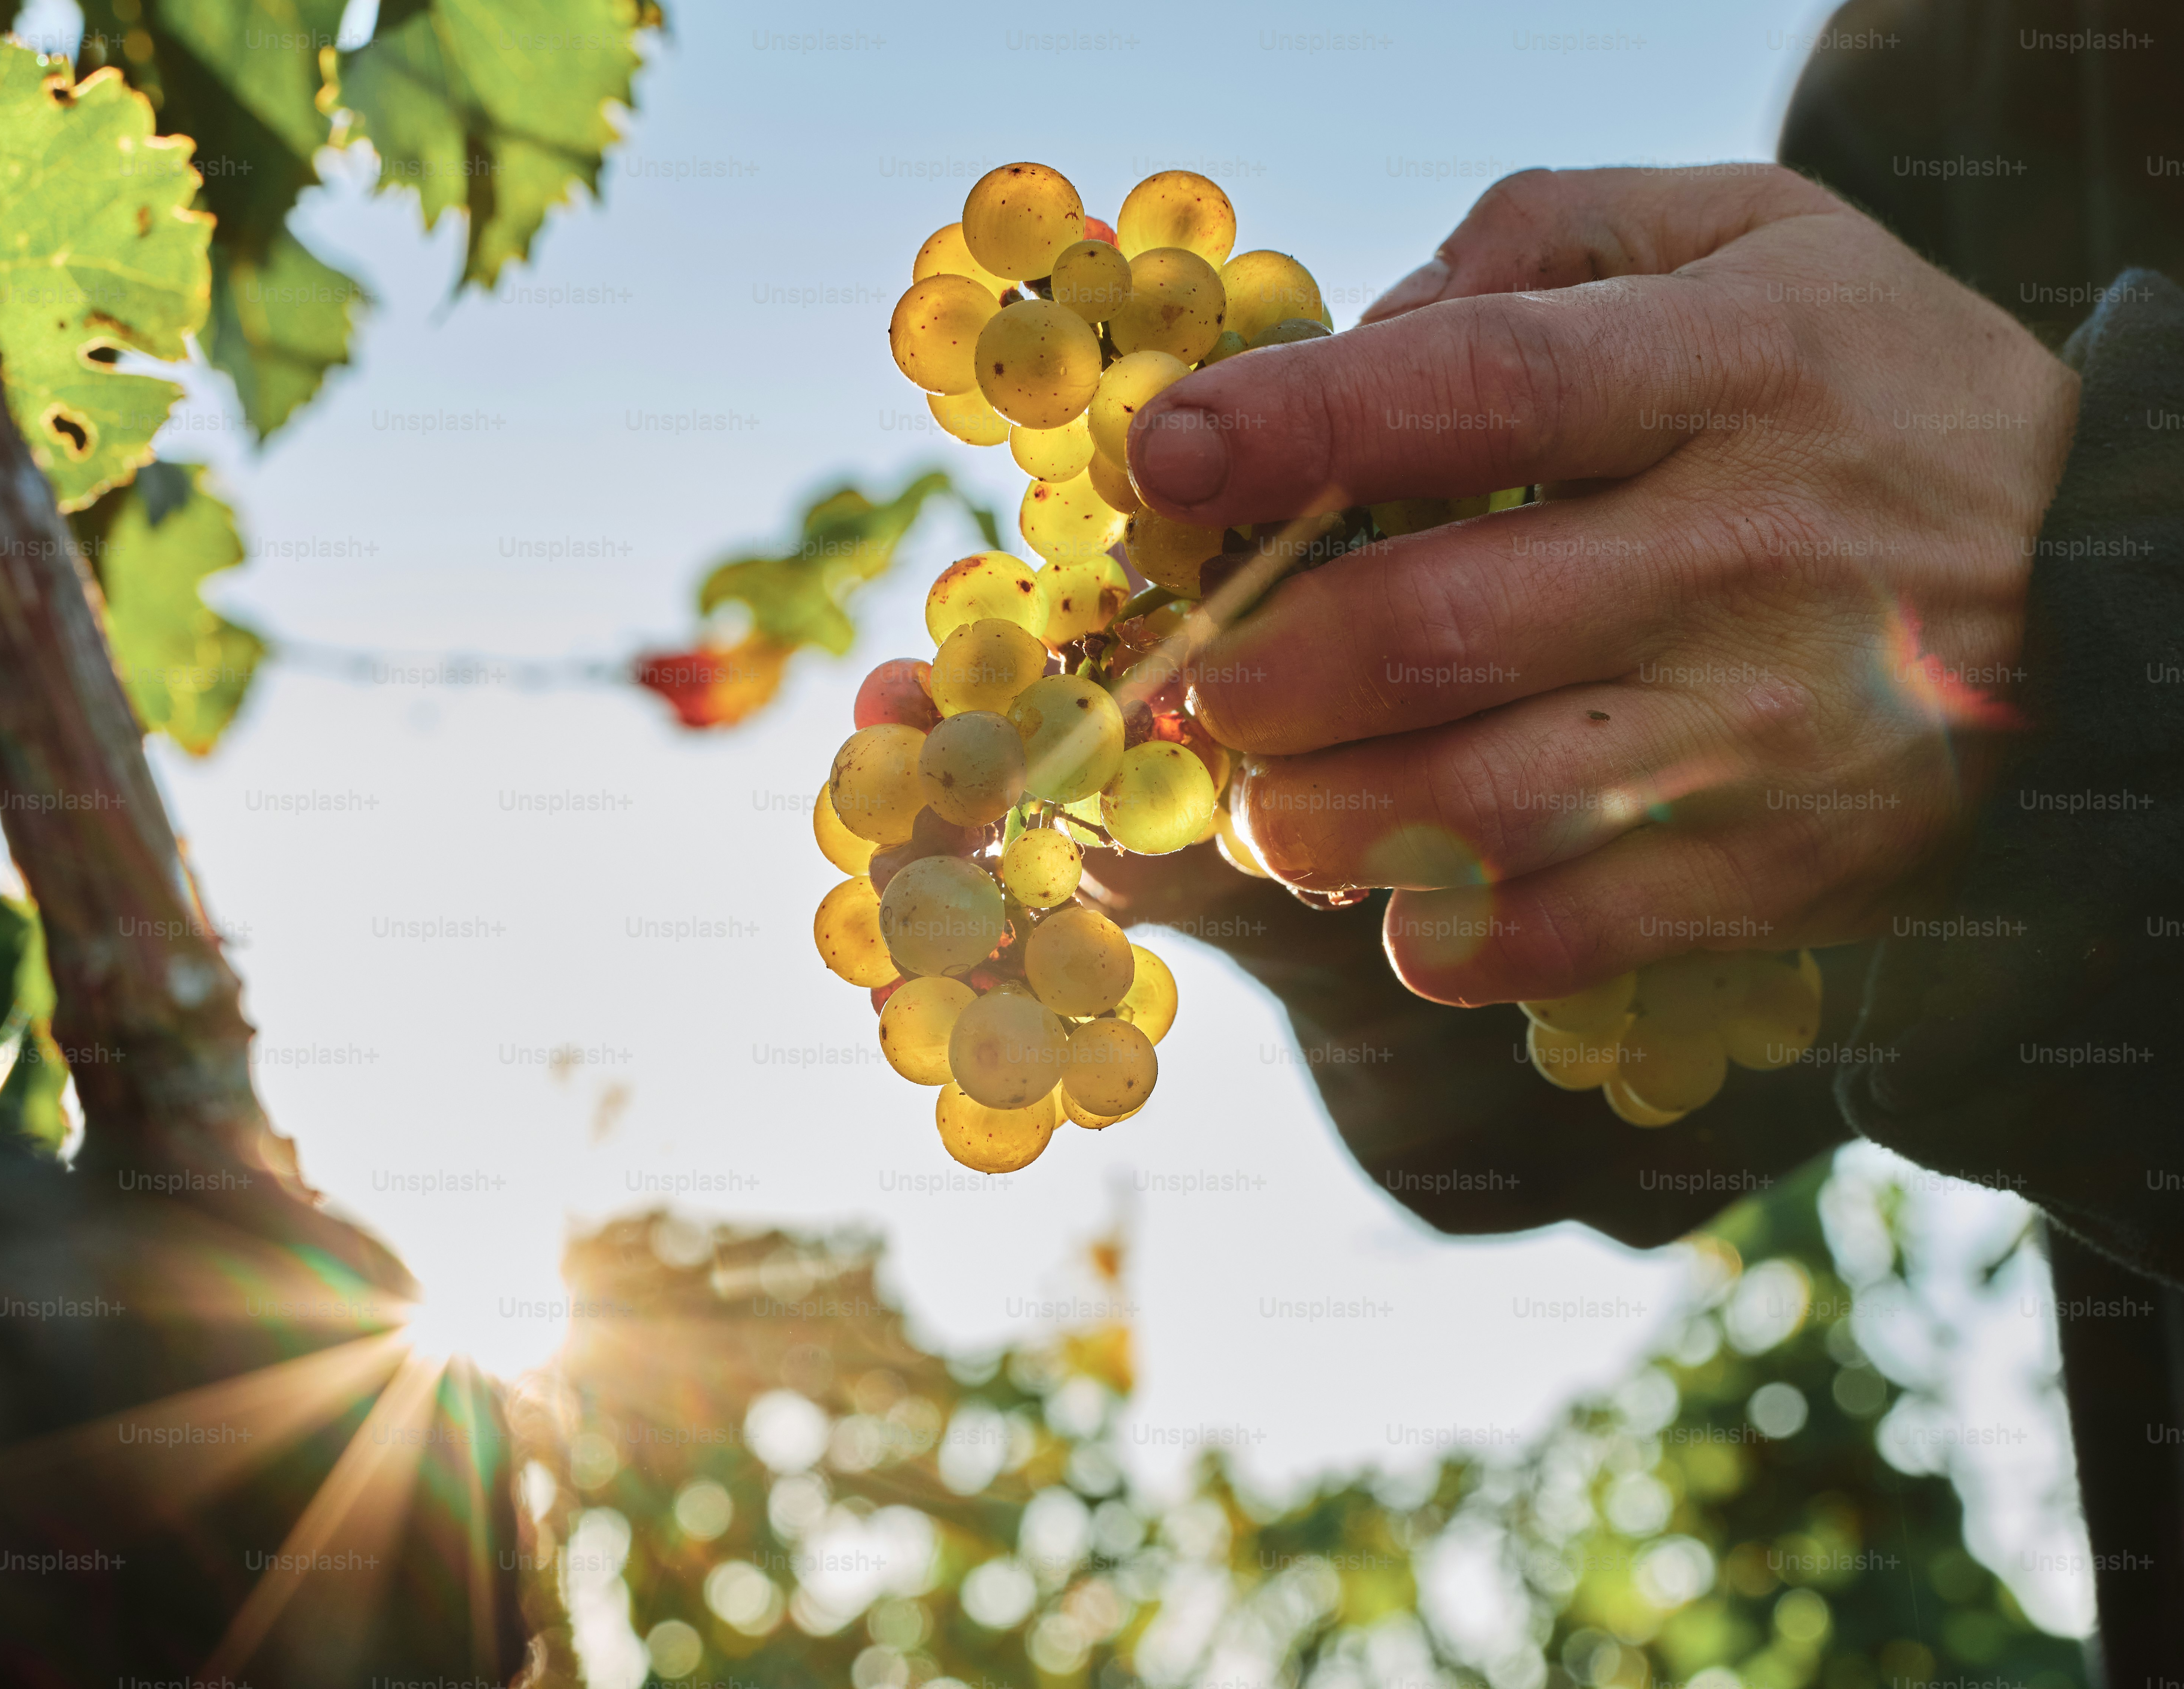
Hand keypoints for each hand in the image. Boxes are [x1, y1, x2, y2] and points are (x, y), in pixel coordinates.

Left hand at [1127, 165, 2080, 1006]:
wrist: (2101, 571)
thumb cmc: (1864, 390)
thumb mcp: (1742, 238)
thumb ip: (1530, 245)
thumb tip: (1344, 345)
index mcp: (1729, 372)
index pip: (1469, 394)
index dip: (1291, 430)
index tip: (1167, 456)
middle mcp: (1743, 561)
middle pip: (1420, 634)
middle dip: (1255, 676)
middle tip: (1203, 684)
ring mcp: (1761, 737)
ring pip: (1459, 813)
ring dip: (1307, 820)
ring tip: (1273, 795)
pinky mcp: (1773, 874)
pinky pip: (1545, 938)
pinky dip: (1427, 935)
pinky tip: (1399, 892)